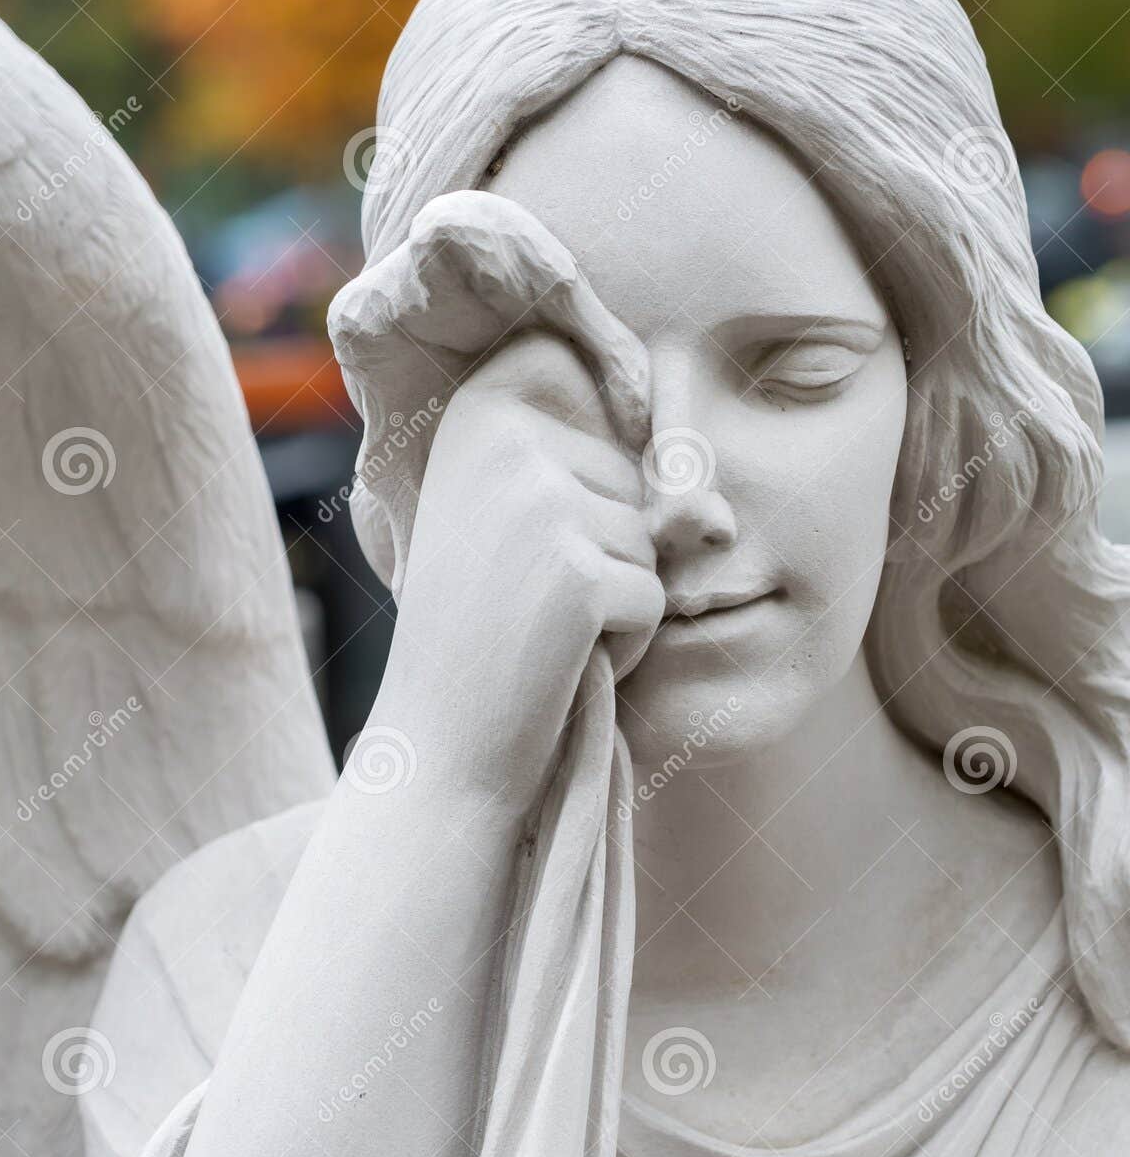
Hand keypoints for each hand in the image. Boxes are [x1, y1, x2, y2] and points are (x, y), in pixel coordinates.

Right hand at [374, 328, 662, 822]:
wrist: (438, 745)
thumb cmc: (486, 634)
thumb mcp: (523, 521)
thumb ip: (600, 477)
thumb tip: (718, 517)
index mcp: (481, 411)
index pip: (607, 420)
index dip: (590, 500)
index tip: (531, 550)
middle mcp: (504, 440)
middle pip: (632, 485)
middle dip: (604, 554)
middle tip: (526, 603)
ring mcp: (541, 505)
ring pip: (649, 544)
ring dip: (614, 601)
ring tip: (537, 633)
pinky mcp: (579, 574)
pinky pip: (653, 600)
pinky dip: (625, 645)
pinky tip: (556, 665)